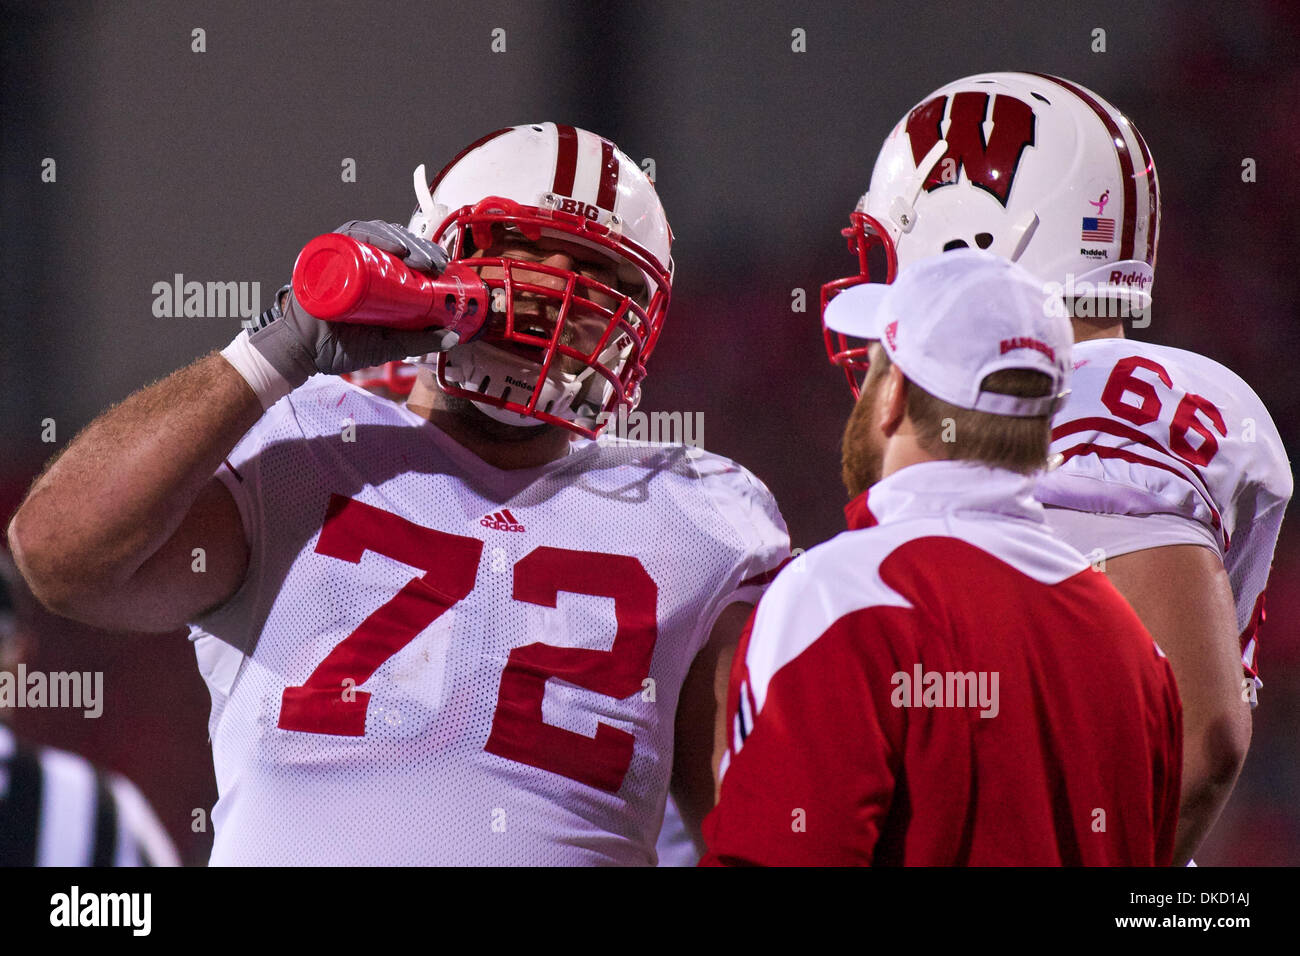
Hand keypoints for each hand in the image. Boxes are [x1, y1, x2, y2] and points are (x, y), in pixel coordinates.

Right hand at [247, 220, 458, 386]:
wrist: (306, 356)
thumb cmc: (343, 346)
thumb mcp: (391, 344)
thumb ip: (420, 340)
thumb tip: (453, 337)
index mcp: (376, 275)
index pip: (404, 253)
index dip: (426, 253)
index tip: (443, 266)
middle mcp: (359, 260)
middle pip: (393, 240)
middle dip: (419, 247)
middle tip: (434, 263)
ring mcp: (341, 255)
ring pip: (374, 233)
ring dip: (399, 239)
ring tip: (416, 256)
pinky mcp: (323, 255)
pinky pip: (347, 236)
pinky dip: (370, 235)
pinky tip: (391, 246)